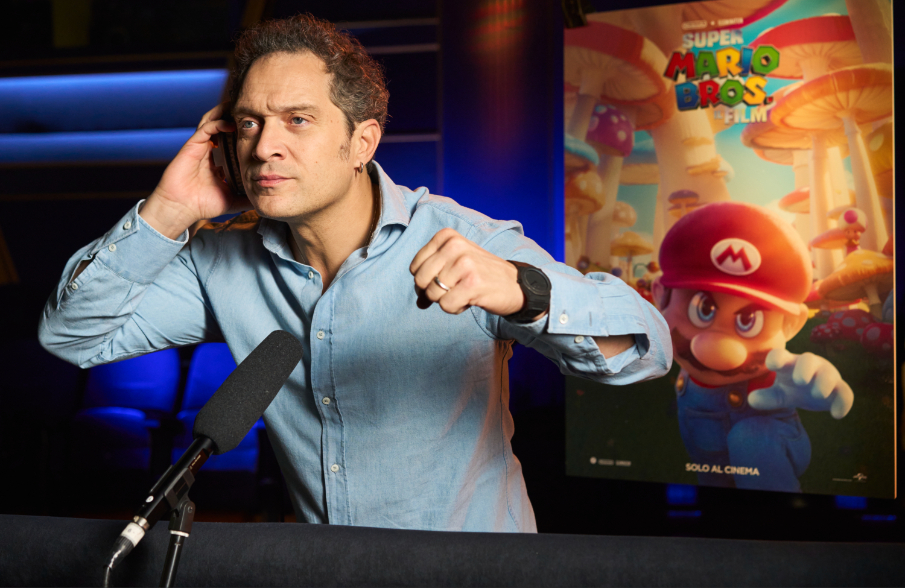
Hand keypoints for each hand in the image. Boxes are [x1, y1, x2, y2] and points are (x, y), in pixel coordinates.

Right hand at [141, 102, 250, 238]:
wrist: (181, 208)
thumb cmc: (203, 205)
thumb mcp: (233, 200)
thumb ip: (248, 197)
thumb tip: (266, 198)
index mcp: (217, 161)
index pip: (231, 142)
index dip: (243, 134)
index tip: (259, 129)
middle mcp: (208, 151)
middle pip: (222, 127)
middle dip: (234, 118)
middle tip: (251, 112)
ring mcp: (200, 147)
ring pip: (212, 122)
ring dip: (225, 113)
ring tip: (241, 108)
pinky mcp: (191, 146)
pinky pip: (205, 129)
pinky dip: (217, 123)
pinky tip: (230, 124)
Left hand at [409, 228, 528, 316]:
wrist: (515, 284)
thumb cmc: (480, 274)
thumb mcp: (455, 262)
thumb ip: (432, 275)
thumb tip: (419, 302)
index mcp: (448, 236)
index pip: (415, 267)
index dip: (425, 281)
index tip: (444, 281)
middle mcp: (455, 246)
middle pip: (421, 281)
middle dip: (432, 293)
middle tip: (452, 290)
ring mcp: (464, 264)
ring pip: (432, 294)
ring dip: (446, 300)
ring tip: (464, 293)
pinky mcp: (472, 283)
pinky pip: (446, 305)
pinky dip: (455, 308)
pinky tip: (469, 300)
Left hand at [748, 348, 853, 418]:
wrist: (816, 391)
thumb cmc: (793, 387)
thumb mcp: (779, 393)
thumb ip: (767, 397)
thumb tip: (751, 400)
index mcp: (789, 363)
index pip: (780, 355)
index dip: (776, 358)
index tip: (772, 365)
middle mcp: (808, 365)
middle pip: (808, 360)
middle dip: (804, 368)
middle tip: (799, 380)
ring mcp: (826, 375)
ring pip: (828, 375)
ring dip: (824, 382)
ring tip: (818, 394)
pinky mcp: (840, 389)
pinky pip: (845, 393)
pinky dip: (843, 403)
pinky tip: (836, 415)